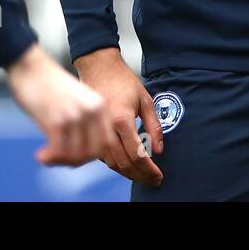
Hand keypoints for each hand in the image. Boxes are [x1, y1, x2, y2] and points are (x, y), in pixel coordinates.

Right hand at [6, 43, 115, 165]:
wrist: (31, 67)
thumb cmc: (49, 85)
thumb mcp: (77, 100)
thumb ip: (85, 121)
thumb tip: (82, 153)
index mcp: (99, 106)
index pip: (106, 142)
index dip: (91, 155)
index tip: (74, 156)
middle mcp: (91, 111)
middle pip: (93, 152)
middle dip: (75, 161)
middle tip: (58, 159)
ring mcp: (75, 116)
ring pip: (75, 155)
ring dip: (59, 161)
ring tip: (46, 157)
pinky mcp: (57, 120)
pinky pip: (59, 151)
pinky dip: (49, 158)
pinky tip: (40, 155)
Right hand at [73, 47, 164, 186]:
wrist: (98, 68)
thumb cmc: (123, 81)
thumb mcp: (145, 99)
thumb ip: (153, 126)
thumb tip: (158, 151)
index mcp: (121, 120)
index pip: (137, 155)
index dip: (149, 170)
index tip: (159, 176)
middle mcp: (106, 129)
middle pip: (124, 164)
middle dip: (141, 176)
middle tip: (154, 181)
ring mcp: (95, 132)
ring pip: (112, 164)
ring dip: (129, 173)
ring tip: (144, 176)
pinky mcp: (89, 133)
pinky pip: (103, 157)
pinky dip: (117, 165)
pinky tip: (128, 166)